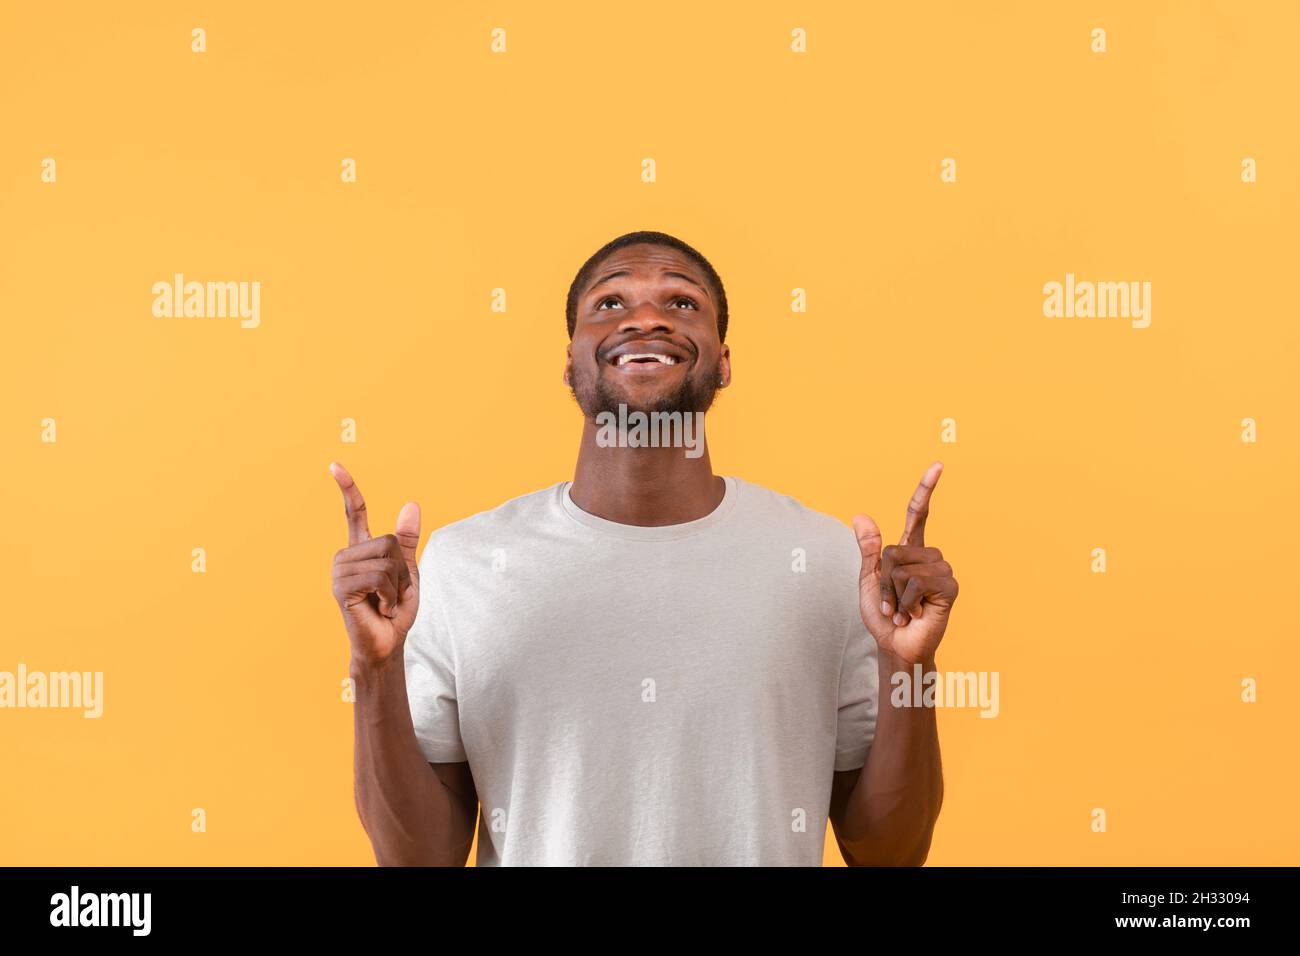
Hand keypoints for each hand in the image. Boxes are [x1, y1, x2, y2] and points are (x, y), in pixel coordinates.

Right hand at [329, 461, 420, 666]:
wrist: (387, 641)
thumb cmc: (395, 609)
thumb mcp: (408, 570)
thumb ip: (406, 540)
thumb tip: (411, 503)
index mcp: (361, 549)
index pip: (354, 513)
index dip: (348, 488)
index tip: (334, 465)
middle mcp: (346, 556)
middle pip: (388, 542)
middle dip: (402, 570)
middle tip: (392, 593)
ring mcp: (340, 570)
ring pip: (385, 560)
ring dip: (396, 585)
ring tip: (384, 601)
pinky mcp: (340, 587)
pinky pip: (378, 577)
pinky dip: (388, 595)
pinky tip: (379, 608)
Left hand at [852, 461, 958, 665]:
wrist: (896, 645)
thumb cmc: (883, 617)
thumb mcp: (867, 580)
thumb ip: (868, 550)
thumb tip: (860, 515)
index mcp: (910, 551)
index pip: (920, 514)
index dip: (926, 489)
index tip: (938, 465)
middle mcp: (929, 556)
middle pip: (894, 549)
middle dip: (882, 580)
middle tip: (891, 602)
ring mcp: (942, 570)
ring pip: (903, 567)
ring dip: (892, 594)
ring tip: (902, 609)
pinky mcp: (950, 587)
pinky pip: (917, 581)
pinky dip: (905, 601)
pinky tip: (913, 614)